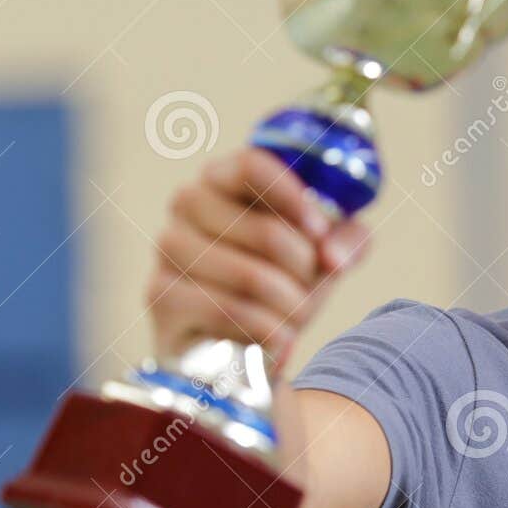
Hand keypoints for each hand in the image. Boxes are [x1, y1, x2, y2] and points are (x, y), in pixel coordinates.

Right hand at [147, 148, 371, 367]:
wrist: (234, 342)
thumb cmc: (279, 280)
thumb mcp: (322, 253)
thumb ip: (345, 239)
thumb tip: (331, 255)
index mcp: (224, 177)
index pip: (252, 166)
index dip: (294, 197)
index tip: (321, 230)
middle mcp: (188, 202)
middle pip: (267, 232)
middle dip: (306, 271)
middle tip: (312, 287)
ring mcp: (169, 247)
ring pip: (253, 278)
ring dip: (292, 306)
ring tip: (296, 317)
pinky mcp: (161, 294)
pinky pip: (231, 311)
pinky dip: (269, 331)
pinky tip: (279, 338)